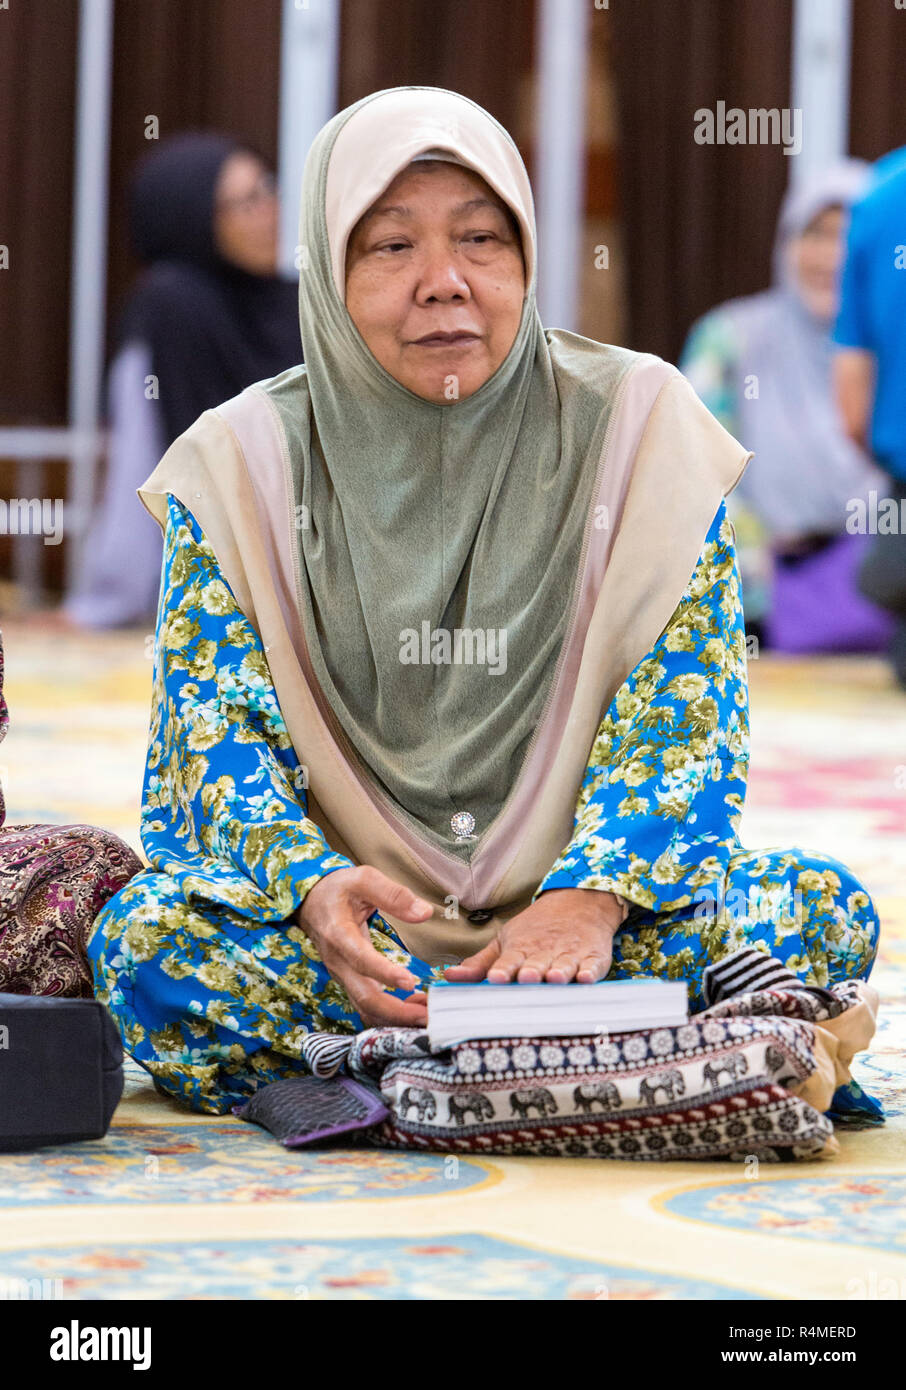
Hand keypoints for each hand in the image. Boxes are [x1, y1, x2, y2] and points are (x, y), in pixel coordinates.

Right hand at [297, 866, 432, 1026]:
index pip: (360, 959)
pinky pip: (368, 1006)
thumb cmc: (339, 889)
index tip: (410, 982)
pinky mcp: (350, 982)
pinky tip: (414, 1013)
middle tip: (428, 1016)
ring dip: (396, 1019)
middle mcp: (338, 962)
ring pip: (367, 1008)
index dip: (384, 973)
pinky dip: (389, 1016)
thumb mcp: (363, 879)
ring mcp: (343, 976)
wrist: (311, 901)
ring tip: (427, 1018)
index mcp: (338, 934)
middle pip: (364, 997)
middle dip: (396, 1012)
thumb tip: (424, 912)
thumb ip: (393, 894)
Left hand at [443, 888, 622, 984]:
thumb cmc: (536, 929)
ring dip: (560, 972)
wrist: (579, 902)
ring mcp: (570, 954)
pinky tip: (587, 977)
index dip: (504, 969)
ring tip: (555, 978)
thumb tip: (447, 976)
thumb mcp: (505, 941)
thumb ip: (479, 963)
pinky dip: (591, 971)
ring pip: (564, 965)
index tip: (497, 977)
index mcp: (521, 949)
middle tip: (526, 978)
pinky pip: (593, 965)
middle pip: (537, 964)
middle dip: (531, 972)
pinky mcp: (594, 957)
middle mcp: (544, 953)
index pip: (509, 960)